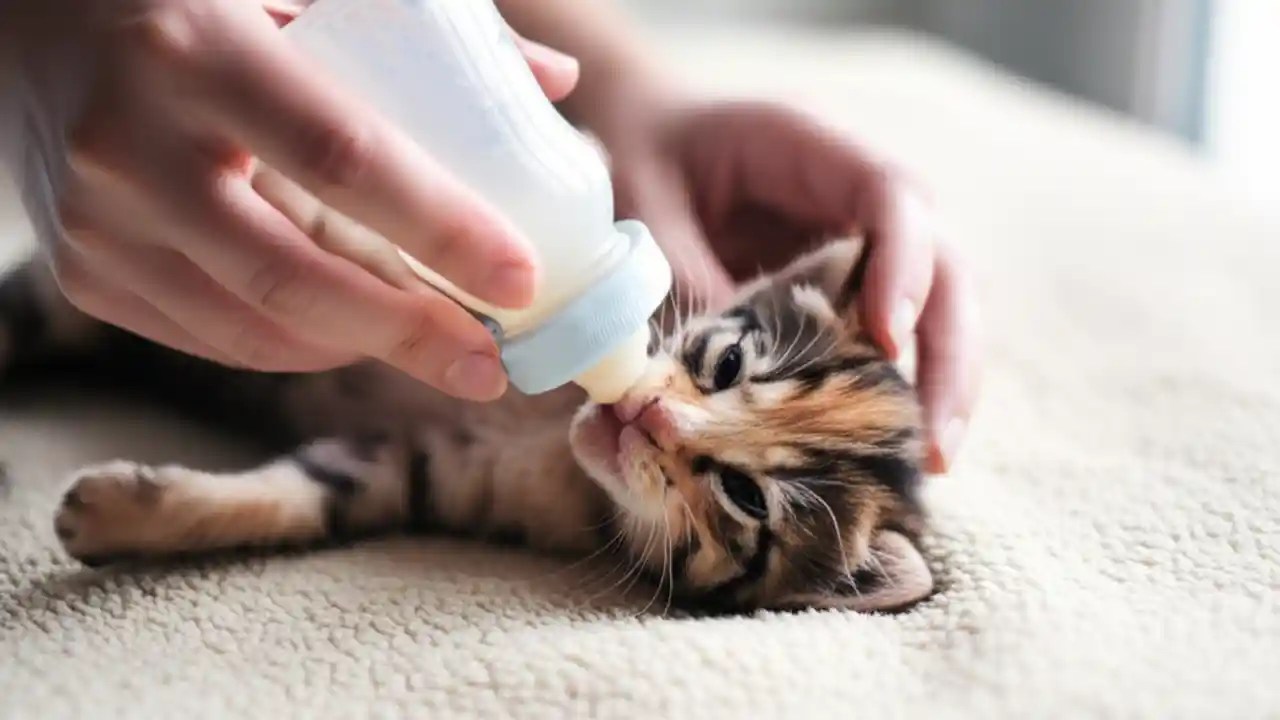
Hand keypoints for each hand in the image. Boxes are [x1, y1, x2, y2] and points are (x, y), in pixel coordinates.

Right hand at [7, 0, 578, 400]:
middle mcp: (132, 142)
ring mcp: (96, 220)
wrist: (24, 19)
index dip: (442, 226)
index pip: (345, 155)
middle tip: (492, 367)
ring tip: (440, 351)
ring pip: (252, 325)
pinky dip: (293, 347)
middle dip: (409, 332)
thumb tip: (551, 85)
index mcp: (199, 48)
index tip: (521, 278)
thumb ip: (423, 31)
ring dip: (361, 348)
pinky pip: (208, 337)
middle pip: (294, 274)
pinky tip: (352, 334)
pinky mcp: (83, 270)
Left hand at [600, 100, 980, 473]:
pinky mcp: (856, 278)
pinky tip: (898, 444)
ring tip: (933, 461)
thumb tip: (716, 380)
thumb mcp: (646, 204)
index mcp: (811, 144)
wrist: (648, 134)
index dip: (903, 266)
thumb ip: (683, 273)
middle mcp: (858, 190)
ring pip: (941, 302)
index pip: (891, 194)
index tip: (888, 343)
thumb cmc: (645, 153)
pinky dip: (906, 384)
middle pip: (945, 262)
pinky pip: (903, 329)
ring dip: (944, 380)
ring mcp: (867, 235)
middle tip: (935, 442)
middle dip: (948, 352)